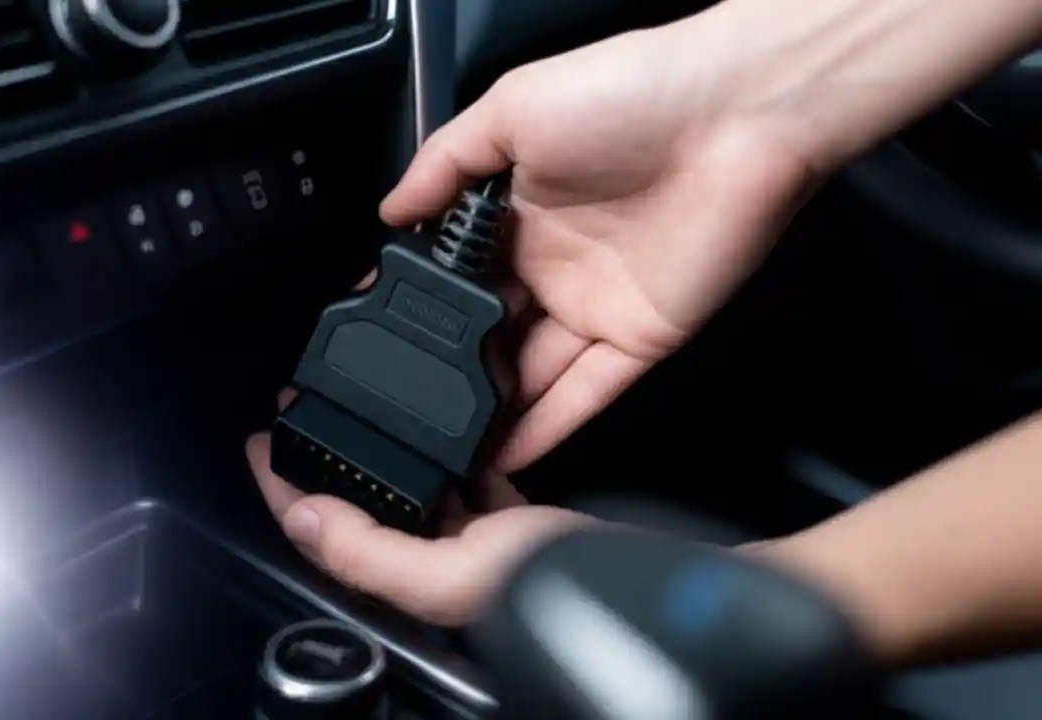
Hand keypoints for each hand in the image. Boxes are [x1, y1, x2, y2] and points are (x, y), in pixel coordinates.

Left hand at [246, 418, 601, 626]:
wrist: (646, 582)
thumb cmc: (559, 587)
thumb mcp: (453, 575)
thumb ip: (372, 552)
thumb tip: (304, 517)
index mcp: (409, 578)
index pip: (323, 534)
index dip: (285, 489)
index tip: (260, 442)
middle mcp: (432, 560)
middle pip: (359, 507)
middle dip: (326, 463)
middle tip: (297, 414)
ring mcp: (470, 539)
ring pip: (407, 488)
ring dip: (378, 450)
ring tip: (355, 406)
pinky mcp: (506, 517)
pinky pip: (462, 478)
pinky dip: (446, 451)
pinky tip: (446, 424)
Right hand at [382, 22, 817, 471]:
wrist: (737, 113)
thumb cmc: (631, 91)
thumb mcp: (511, 109)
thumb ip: (442, 163)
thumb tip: (389, 209)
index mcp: (518, 211)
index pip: (456, 273)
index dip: (420, 303)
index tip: (378, 332)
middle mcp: (553, 263)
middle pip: (489, 331)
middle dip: (451, 365)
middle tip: (406, 399)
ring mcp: (595, 306)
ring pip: (531, 375)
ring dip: (491, 410)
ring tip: (443, 444)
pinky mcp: (640, 339)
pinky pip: (585, 396)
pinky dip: (546, 429)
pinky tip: (503, 453)